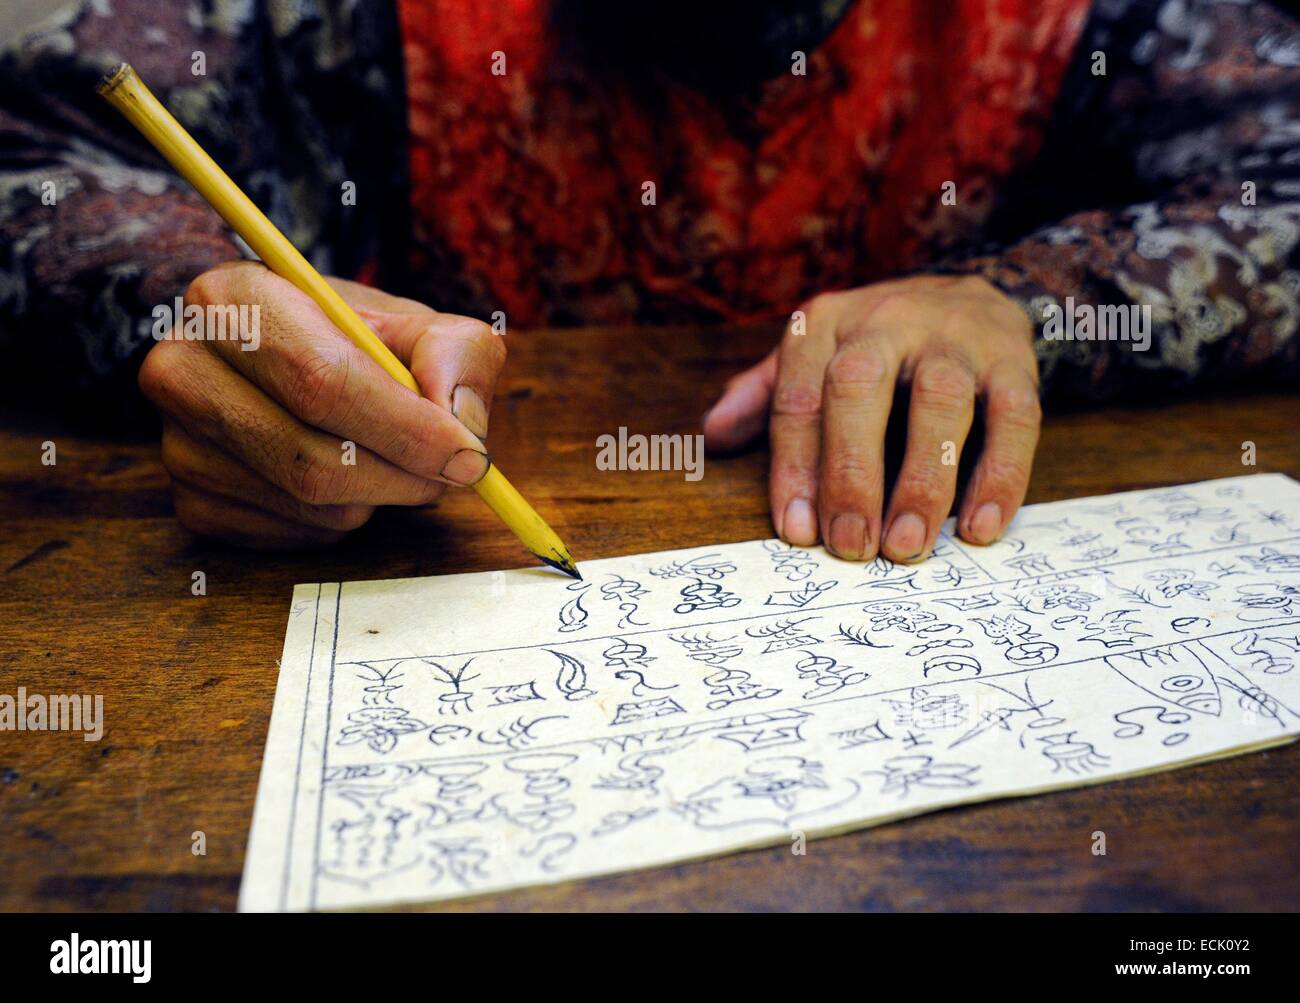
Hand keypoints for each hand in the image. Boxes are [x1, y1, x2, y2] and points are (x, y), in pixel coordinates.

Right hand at [138, 260, 504, 547]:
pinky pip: (296, 534)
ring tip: (396, 459)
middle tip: (454, 470)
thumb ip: (456, 354)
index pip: (319, 378)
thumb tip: (461, 426)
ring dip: (381, 495)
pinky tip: (350, 479)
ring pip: (311, 504)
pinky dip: (346, 518)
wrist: (284, 365)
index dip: (405, 426)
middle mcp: (181, 370)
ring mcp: (178, 445)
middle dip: (404, 474)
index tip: (469, 455)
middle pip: (312, 457)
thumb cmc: (355, 342)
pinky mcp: (193, 506)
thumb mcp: (416, 323)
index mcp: (229, 299)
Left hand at [703, 275, 1039, 561]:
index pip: (799, 396)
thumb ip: (764, 395)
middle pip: (859, 386)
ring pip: (939, 400)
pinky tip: (978, 529)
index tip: (798, 530)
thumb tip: (712, 434)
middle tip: (851, 544)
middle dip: (851, 471)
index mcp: (825, 323)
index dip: (794, 467)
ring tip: (906, 546)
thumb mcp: (813, 355)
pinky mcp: (1014, 362)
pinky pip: (1014, 418)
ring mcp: (955, 338)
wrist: (972, 296)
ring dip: (924, 480)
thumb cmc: (875, 346)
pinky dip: (999, 477)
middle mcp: (886, 320)